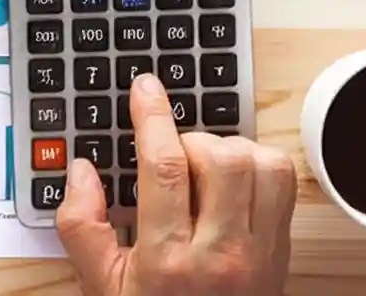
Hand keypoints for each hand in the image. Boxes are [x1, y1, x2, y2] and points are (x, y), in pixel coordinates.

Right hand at [56, 74, 296, 295]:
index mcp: (168, 260)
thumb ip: (81, 226)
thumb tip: (81, 171)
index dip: (153, 117)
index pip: (165, 167)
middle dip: (192, 140)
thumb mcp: (100, 286)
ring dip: (230, 150)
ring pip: (263, 164)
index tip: (146, 89)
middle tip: (172, 157)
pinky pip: (285, 183)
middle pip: (222, 157)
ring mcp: (259, 252)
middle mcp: (220, 254)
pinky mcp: (281, 250)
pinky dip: (260, 165)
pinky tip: (233, 181)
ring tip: (203, 169)